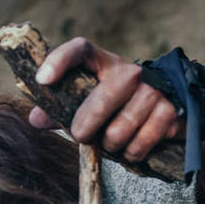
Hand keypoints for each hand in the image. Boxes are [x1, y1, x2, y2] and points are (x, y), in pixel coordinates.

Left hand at [30, 37, 180, 161]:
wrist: (168, 106)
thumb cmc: (117, 105)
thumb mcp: (90, 100)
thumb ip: (61, 109)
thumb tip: (35, 120)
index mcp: (104, 63)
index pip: (80, 49)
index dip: (59, 61)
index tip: (42, 80)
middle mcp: (130, 72)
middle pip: (101, 101)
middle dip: (85, 127)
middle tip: (82, 136)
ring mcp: (152, 91)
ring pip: (119, 131)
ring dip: (110, 145)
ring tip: (112, 142)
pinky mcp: (169, 112)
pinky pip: (139, 144)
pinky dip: (131, 153)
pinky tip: (131, 148)